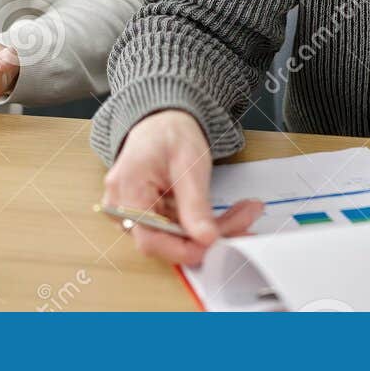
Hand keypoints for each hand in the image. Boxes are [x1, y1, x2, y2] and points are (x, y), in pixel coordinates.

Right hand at [100, 110, 262, 266]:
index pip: (151, 239)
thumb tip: (206, 240)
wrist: (162, 121)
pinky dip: (204, 224)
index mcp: (127, 190)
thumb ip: (195, 204)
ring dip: (213, 230)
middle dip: (208, 236)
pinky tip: (230, 215)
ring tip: (245, 213)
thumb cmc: (169, 134)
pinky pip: (177, 230)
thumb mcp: (188, 163)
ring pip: (176, 238)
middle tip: (246, 221)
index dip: (185, 249)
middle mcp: (123, 208)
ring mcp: (134, 214)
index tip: (219, 243)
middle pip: (166, 241)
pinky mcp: (149, 216)